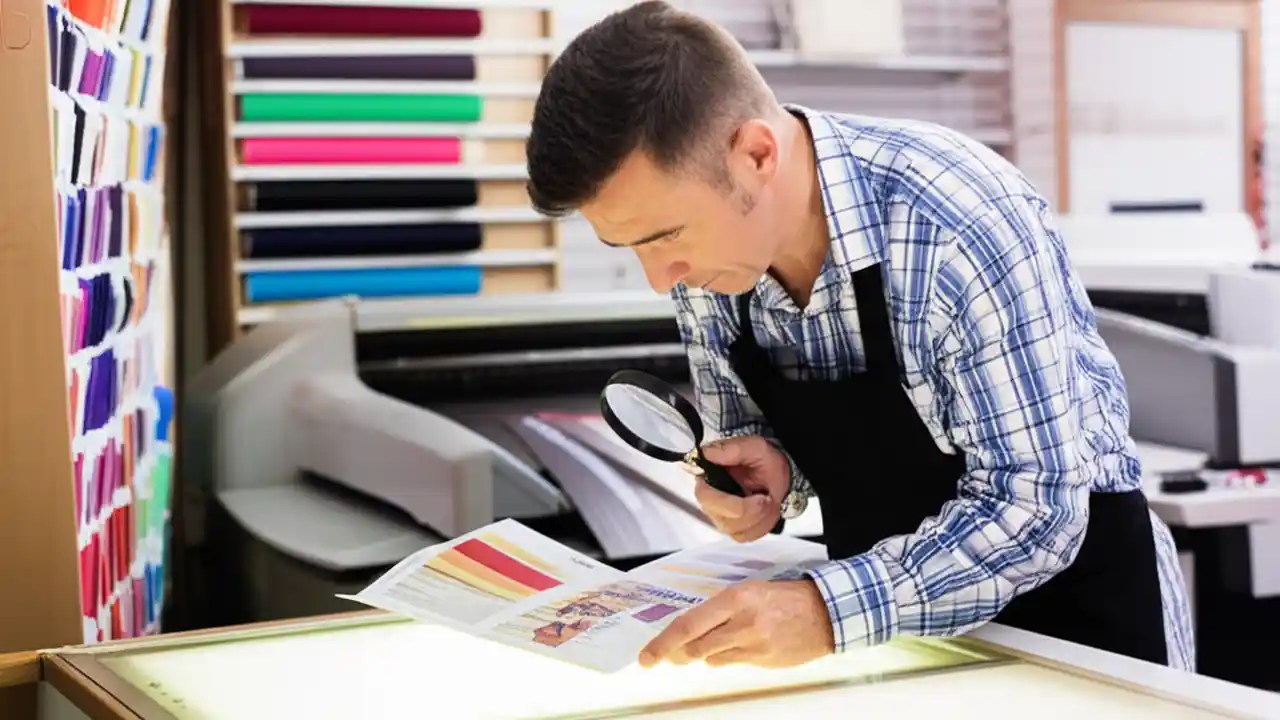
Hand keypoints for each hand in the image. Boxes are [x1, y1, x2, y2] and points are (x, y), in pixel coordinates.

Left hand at [638, 579, 833, 668]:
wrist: (825, 612)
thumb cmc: (785, 597)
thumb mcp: (749, 591)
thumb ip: (719, 609)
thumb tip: (688, 627)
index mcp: (736, 598)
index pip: (689, 624)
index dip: (663, 643)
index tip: (646, 657)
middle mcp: (743, 622)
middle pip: (695, 647)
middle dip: (677, 653)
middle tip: (667, 655)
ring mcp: (755, 644)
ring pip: (710, 658)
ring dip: (703, 653)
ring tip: (714, 641)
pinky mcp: (764, 661)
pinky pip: (731, 663)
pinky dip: (724, 657)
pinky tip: (736, 645)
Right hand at [696, 436, 788, 541]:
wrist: (775, 471)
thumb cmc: (761, 459)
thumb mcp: (753, 447)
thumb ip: (731, 448)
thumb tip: (708, 453)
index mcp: (709, 479)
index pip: (706, 497)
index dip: (729, 502)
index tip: (758, 496)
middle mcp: (712, 501)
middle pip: (723, 520)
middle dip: (750, 512)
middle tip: (767, 498)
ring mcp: (723, 517)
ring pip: (736, 531)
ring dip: (759, 519)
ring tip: (770, 502)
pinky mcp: (735, 528)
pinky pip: (747, 536)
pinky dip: (762, 525)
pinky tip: (768, 510)